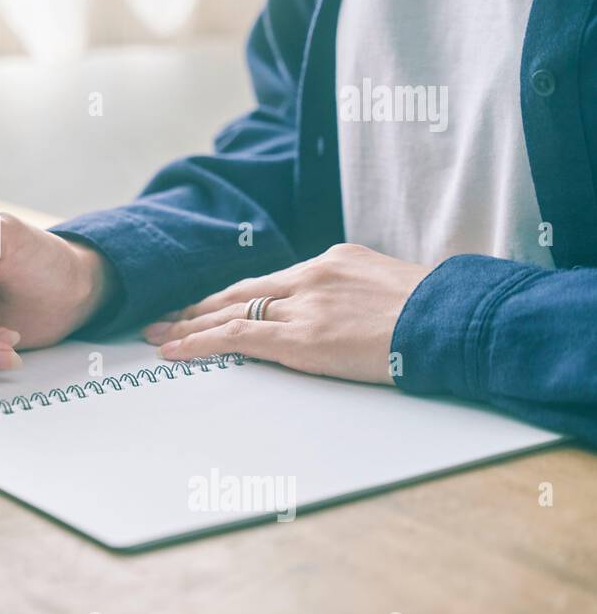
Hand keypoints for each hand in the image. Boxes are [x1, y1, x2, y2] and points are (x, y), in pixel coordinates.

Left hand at [143, 243, 430, 383]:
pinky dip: (200, 343)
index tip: (206, 304)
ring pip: (230, 313)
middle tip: (163, 316)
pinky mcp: (301, 338)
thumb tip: (349, 315)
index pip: (269, 280)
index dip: (231, 295)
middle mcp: (311, 277)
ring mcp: (304, 305)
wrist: (455, 324)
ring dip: (189, 327)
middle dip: (197, 307)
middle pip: (239, 291)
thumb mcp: (391, 290)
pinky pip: (237, 337)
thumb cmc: (436, 316)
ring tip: (158, 336)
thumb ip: (357, 298)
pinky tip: (175, 350)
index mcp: (333, 262)